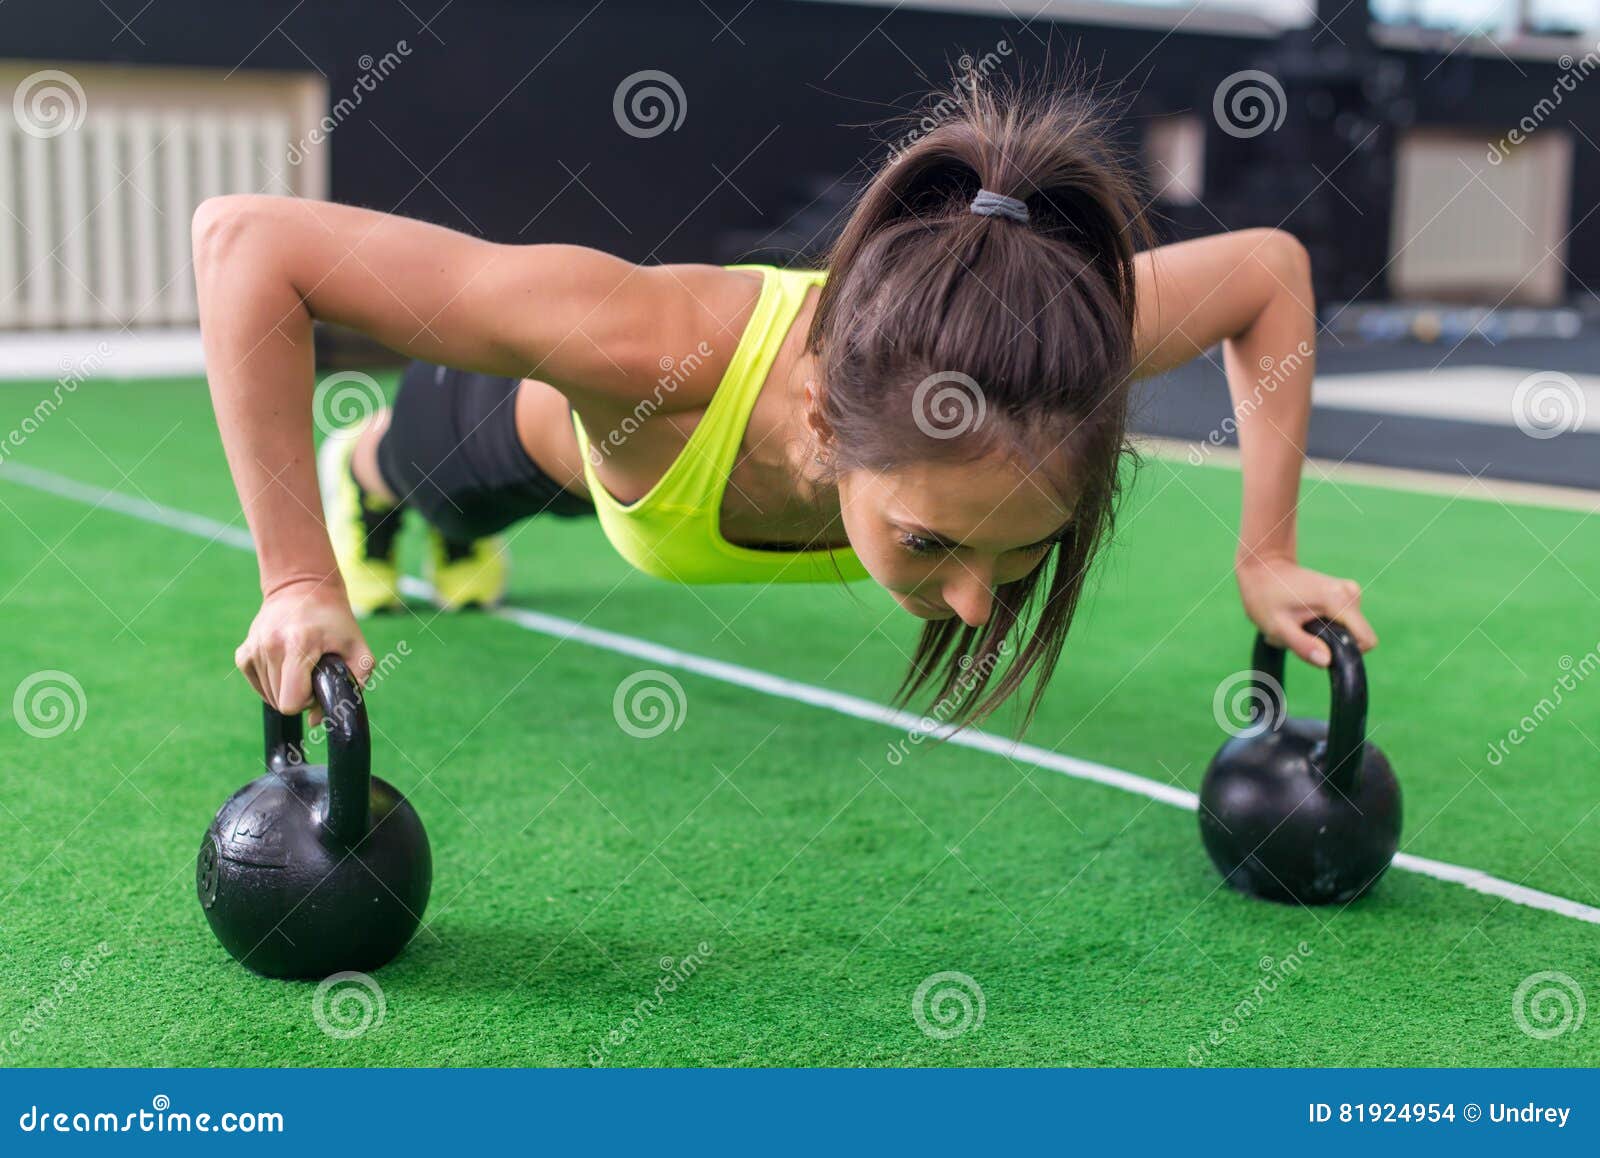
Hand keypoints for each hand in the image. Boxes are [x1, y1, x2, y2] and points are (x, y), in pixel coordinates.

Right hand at [235, 577, 374, 718]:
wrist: (303, 588)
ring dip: (286, 687)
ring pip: (268, 695)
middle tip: (313, 673)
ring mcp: (253, 648)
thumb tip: (316, 721)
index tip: (318, 683)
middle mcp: (270, 645)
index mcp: (299, 644)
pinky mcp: (243, 652)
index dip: (308, 701)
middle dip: (298, 695)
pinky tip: (285, 664)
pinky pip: (257, 684)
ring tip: (300, 664)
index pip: (291, 702)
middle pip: (280, 701)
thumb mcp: (358, 649)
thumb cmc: (335, 622)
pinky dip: (271, 682)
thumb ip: (352, 686)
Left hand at [1235, 554, 1376, 666]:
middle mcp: (1350, 593)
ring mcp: (1349, 591)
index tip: (1320, 648)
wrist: (1264, 565)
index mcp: (1338, 600)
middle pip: (1355, 636)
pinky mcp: (1344, 593)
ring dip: (1323, 634)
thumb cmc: (1266, 597)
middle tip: (1299, 631)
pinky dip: (1322, 624)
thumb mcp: (1278, 627)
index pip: (1366, 640)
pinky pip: (1342, 621)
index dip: (1347, 653)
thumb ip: (1302, 645)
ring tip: (1297, 621)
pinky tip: (1301, 615)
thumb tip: (1327, 661)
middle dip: (1329, 643)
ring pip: (1347, 629)